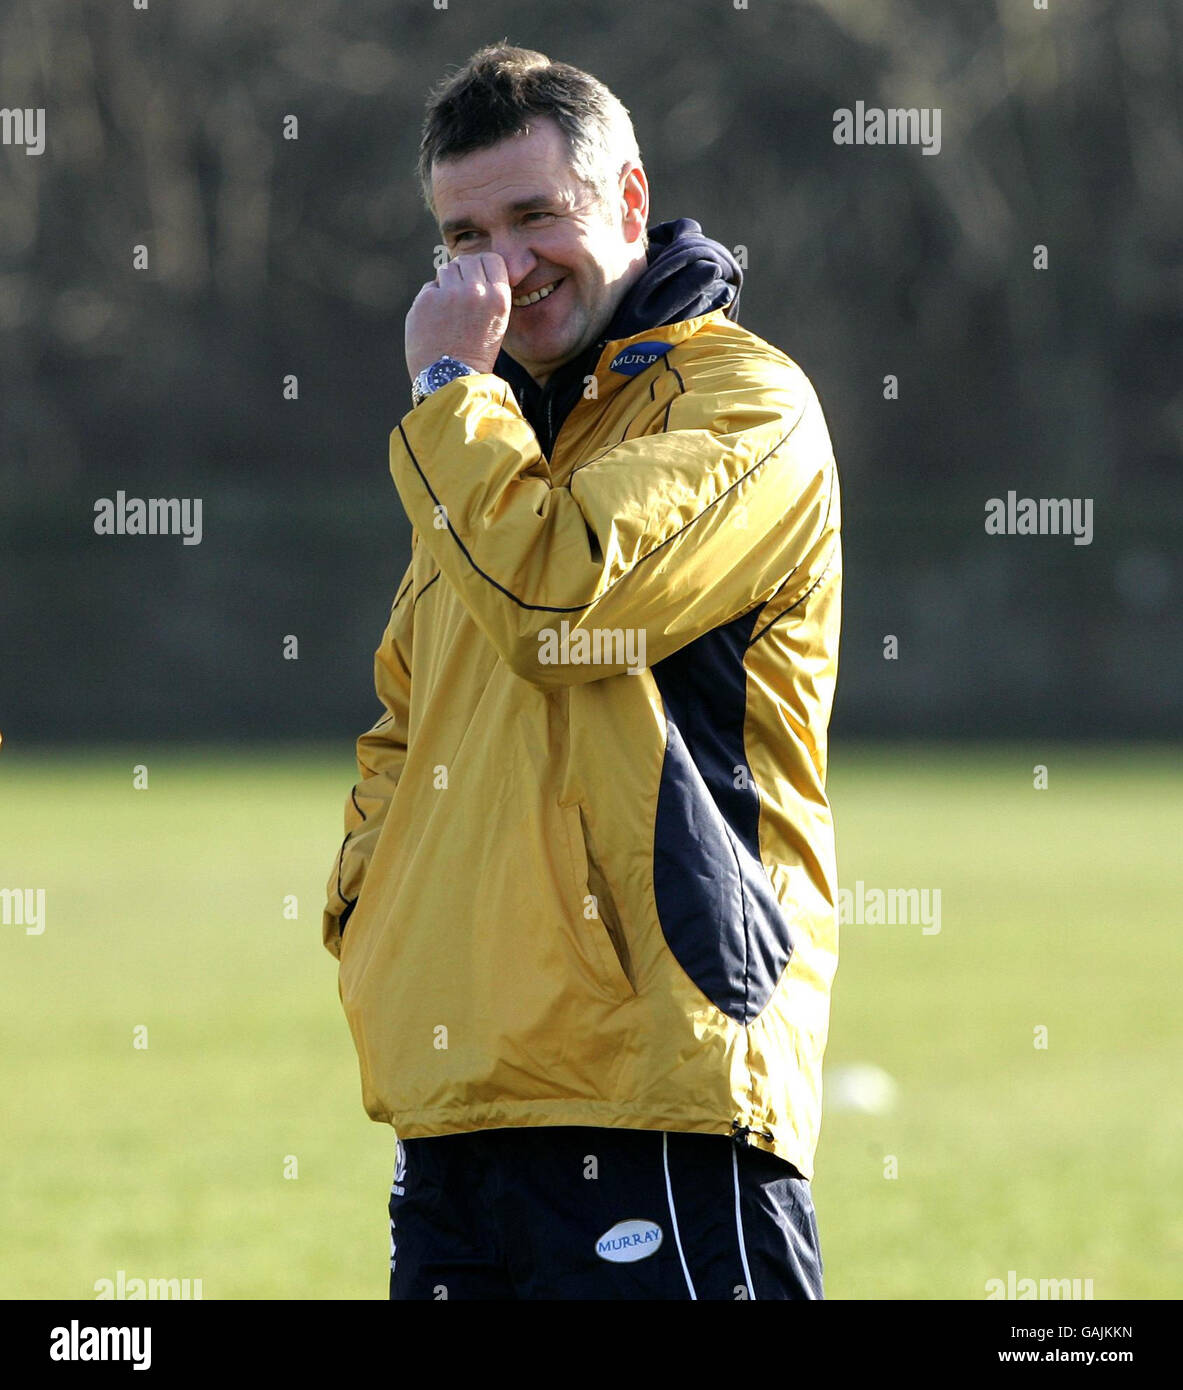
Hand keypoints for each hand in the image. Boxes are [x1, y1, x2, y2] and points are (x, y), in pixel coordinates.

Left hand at [405, 252, 511, 381]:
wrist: (451, 381)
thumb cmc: (474, 354)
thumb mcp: (495, 323)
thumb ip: (487, 294)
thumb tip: (470, 270)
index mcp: (498, 297)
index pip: (491, 259)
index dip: (482, 267)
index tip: (477, 279)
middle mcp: (476, 291)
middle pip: (466, 261)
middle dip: (462, 274)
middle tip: (458, 298)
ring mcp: (449, 294)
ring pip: (446, 270)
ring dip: (445, 284)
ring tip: (448, 311)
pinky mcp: (426, 301)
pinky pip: (429, 288)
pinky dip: (430, 301)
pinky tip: (435, 322)